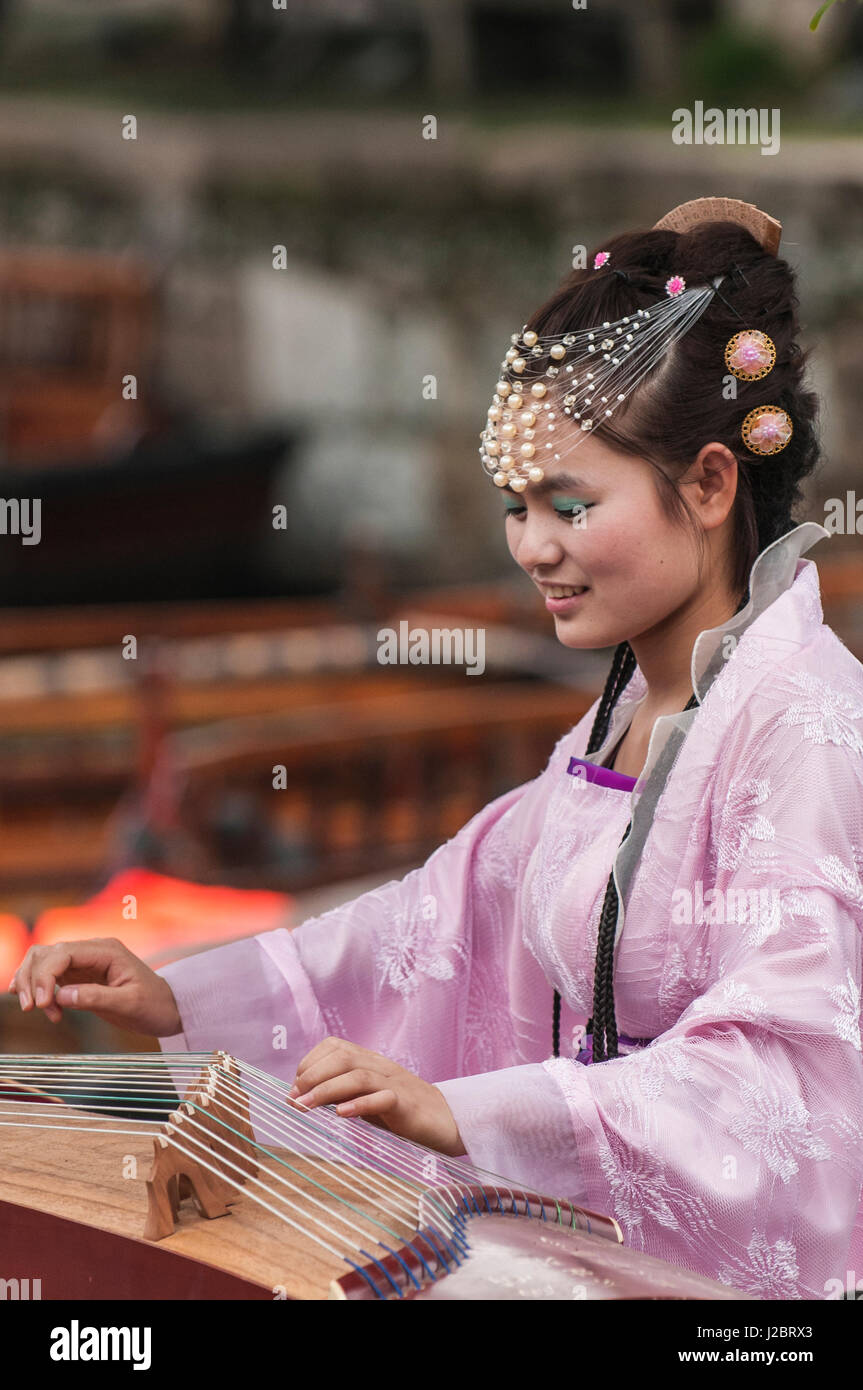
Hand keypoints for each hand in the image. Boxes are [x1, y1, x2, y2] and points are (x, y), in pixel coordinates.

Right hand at [8, 937, 181, 1036]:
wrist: (168, 1008)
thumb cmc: (154, 1005)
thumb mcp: (130, 1004)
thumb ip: (96, 997)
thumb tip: (61, 994)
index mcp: (106, 951)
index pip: (62, 953)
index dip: (44, 975)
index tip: (42, 1003)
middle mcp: (92, 951)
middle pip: (47, 953)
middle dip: (32, 978)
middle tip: (32, 1008)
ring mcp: (85, 962)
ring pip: (43, 962)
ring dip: (32, 983)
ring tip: (38, 1011)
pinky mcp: (80, 976)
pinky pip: (50, 976)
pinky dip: (39, 989)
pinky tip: (41, 1007)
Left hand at [289, 1036, 464, 1156]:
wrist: (447, 1121)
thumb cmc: (403, 1112)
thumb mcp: (369, 1098)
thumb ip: (344, 1093)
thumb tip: (305, 1097)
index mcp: (371, 1062)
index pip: (335, 1047)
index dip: (310, 1063)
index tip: (294, 1088)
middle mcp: (381, 1067)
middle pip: (342, 1057)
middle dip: (312, 1076)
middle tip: (293, 1099)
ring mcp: (395, 1083)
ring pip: (357, 1076)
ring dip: (325, 1090)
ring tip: (305, 1107)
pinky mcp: (407, 1105)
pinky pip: (383, 1098)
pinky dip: (360, 1105)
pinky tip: (342, 1114)